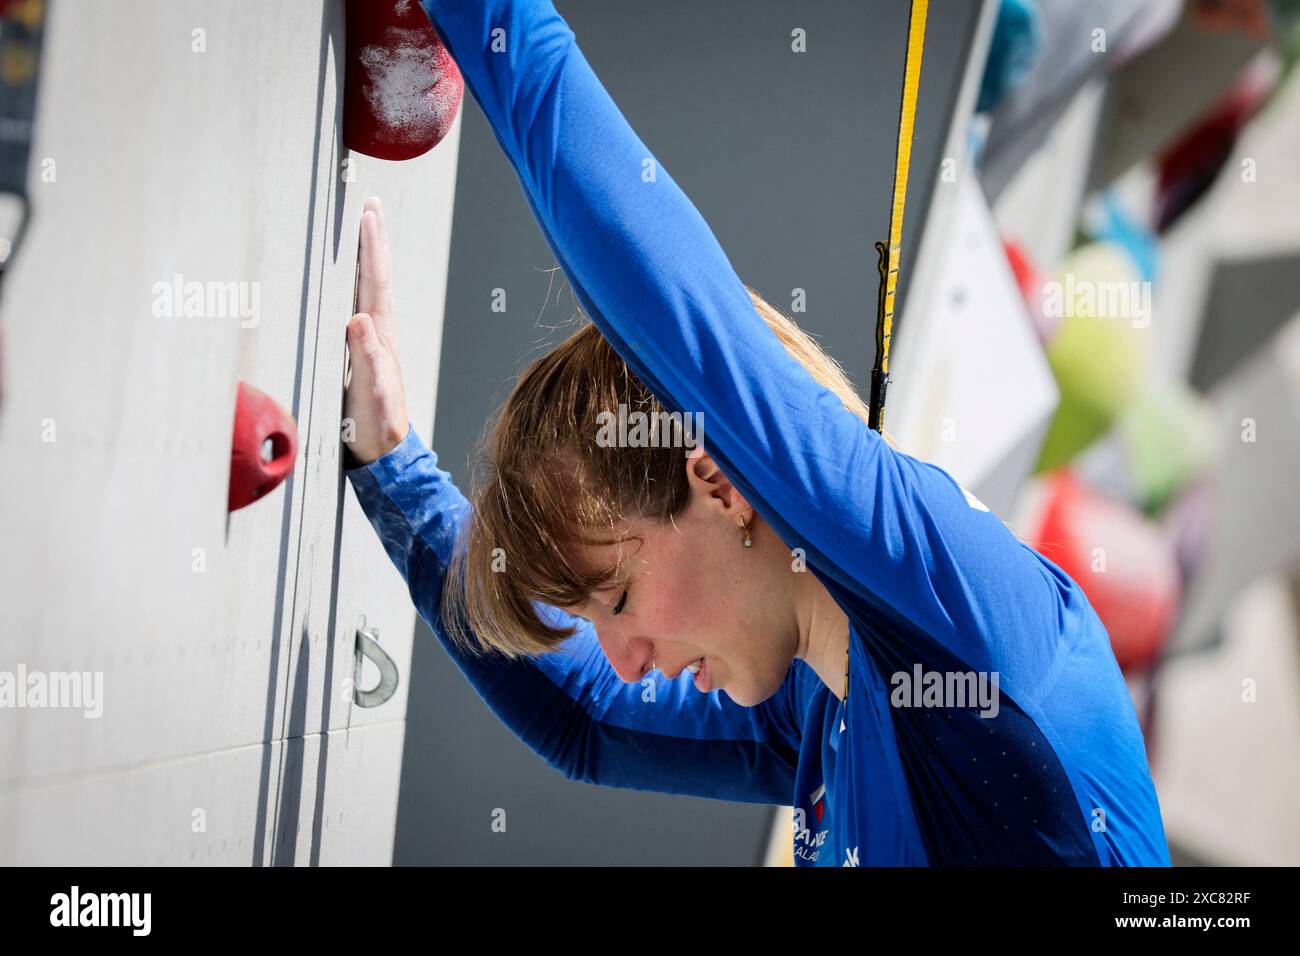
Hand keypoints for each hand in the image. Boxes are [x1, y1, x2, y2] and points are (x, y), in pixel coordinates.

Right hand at [344, 196, 409, 465]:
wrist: (383, 455)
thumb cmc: (376, 429)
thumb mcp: (370, 395)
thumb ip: (367, 360)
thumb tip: (359, 321)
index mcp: (380, 338)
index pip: (375, 283)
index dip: (372, 248)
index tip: (370, 214)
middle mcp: (379, 335)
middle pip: (375, 278)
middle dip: (373, 242)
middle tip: (370, 207)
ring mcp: (373, 344)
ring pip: (369, 290)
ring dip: (367, 260)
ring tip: (364, 232)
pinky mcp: (363, 354)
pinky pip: (359, 307)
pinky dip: (357, 286)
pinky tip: (352, 283)